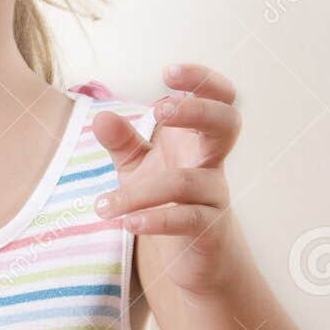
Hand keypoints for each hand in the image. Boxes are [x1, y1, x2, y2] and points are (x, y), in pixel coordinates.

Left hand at [90, 63, 242, 294]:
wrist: (194, 256)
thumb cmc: (167, 199)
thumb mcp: (139, 166)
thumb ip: (122, 141)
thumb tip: (101, 117)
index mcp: (197, 139)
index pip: (218, 98)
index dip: (202, 80)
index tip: (168, 73)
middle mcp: (212, 163)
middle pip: (227, 123)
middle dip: (197, 110)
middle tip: (159, 111)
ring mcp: (214, 196)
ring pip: (187, 182)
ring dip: (139, 192)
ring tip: (101, 206)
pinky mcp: (210, 230)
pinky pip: (187, 219)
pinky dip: (155, 219)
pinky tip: (127, 223)